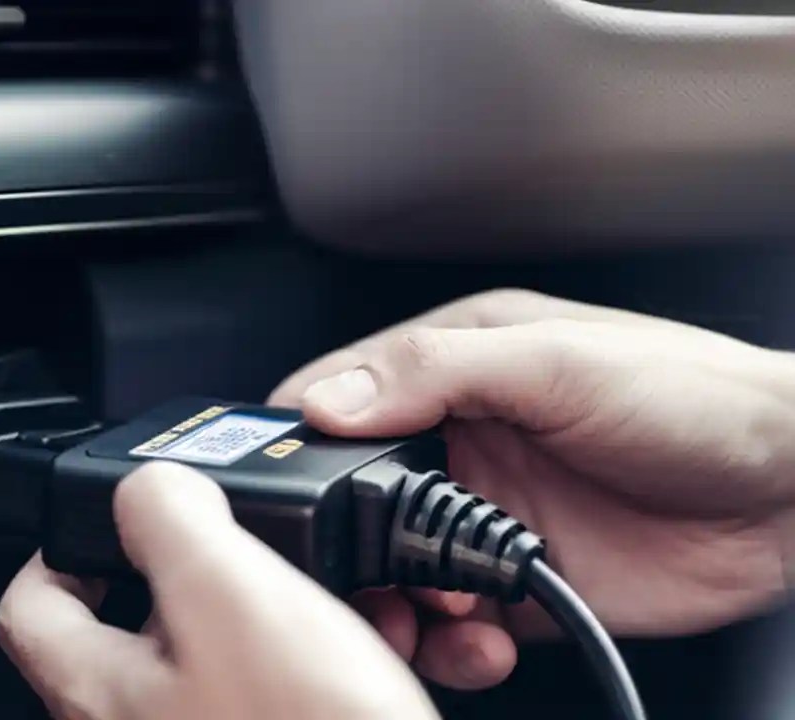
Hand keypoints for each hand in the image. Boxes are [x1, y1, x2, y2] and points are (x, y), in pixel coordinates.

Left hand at [0, 461, 438, 719]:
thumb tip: (148, 485)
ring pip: (215, 657)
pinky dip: (309, 659)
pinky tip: (363, 648)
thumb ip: (172, 522)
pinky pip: (269, 692)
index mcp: (100, 692)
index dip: (57, 548)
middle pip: (132, 629)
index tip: (105, 521)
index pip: (29, 608)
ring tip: (329, 598)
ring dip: (272, 612)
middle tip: (242, 547)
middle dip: (199, 575)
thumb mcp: (230, 597)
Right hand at [270, 288, 794, 689]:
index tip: (285, 497)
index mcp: (452, 368)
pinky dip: (451, 644)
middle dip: (340, 550)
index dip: (298, 447)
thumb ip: (437, 371)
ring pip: (390, 571)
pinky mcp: (515, 581)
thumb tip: (327, 400)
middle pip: (348, 500)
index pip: (336, 398)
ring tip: (429, 616)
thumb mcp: (557, 362)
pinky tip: (485, 636)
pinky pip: (450, 623)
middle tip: (359, 579)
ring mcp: (482, 515)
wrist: (792, 496)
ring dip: (391, 607)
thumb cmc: (694, 398)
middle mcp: (456, 440)